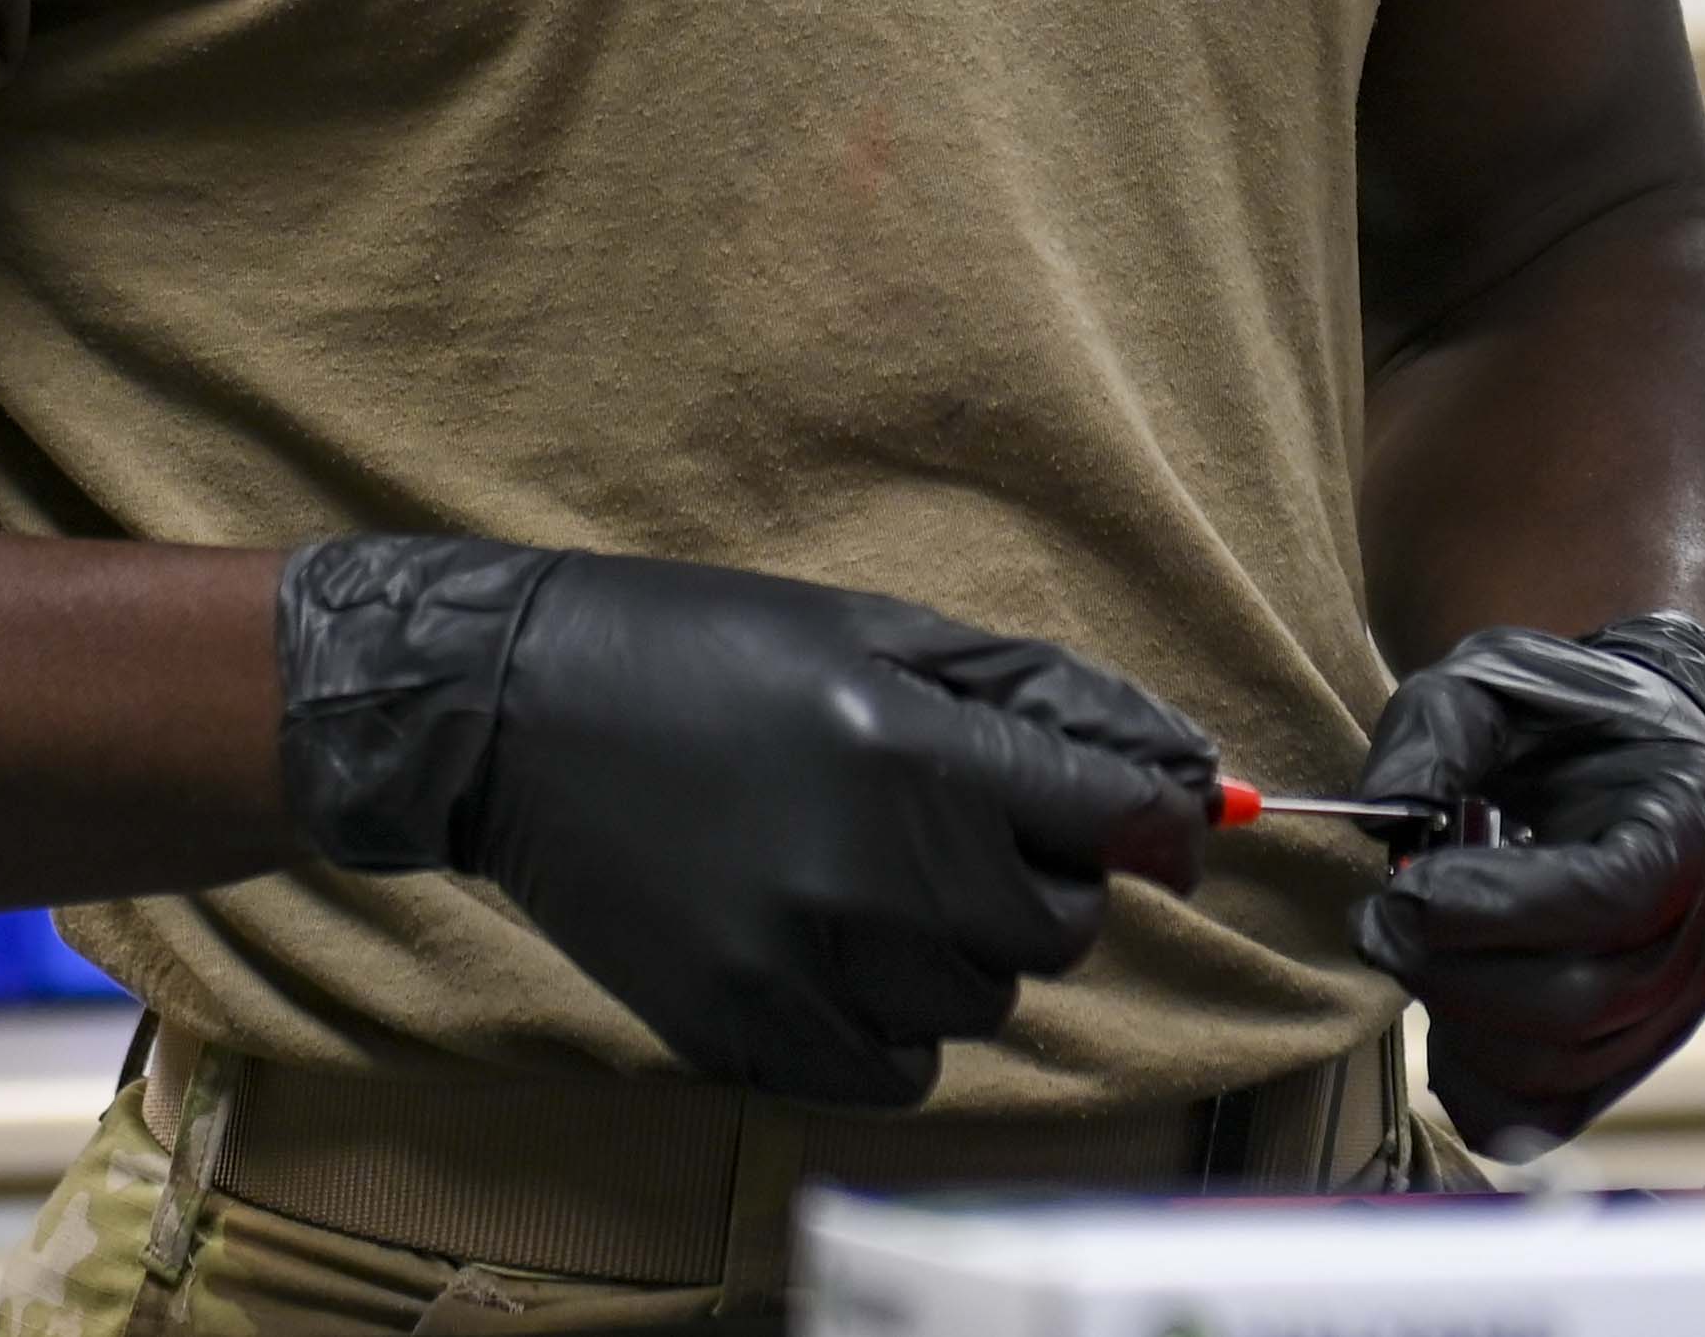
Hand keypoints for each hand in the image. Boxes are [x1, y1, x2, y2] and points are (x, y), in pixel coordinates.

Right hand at [274, 538, 1213, 1107]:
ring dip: (958, 948)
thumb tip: (1187, 763)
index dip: (1162, 824)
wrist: (516, 717)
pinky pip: (902, 1073)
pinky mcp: (750, 1036)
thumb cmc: (711, 652)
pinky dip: (892, 1021)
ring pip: (982, 1003)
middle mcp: (873, 870)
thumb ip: (1045, 700)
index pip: (1117, 822)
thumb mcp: (880, 631)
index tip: (1167, 826)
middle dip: (1038, 878)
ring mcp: (808, 966)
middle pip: (1059, 928)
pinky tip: (833, 942)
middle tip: (958, 825)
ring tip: (866, 869)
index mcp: (914, 749)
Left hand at [1348, 612, 1704, 1153]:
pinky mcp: (1639, 1051)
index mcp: (1694, 819)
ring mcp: (1682, 1003)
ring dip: (1457, 1020)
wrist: (1645, 743)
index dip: (1498, 909)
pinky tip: (1445, 1005)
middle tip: (1379, 921)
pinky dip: (1476, 1079)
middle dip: (1453, 972)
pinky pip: (1552, 1112)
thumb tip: (1377, 814)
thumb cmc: (1574, 712)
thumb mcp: (1498, 678)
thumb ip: (1433, 731)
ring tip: (1414, 947)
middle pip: (1582, 1003)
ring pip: (1560, 1068)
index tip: (1408, 888)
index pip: (1614, 899)